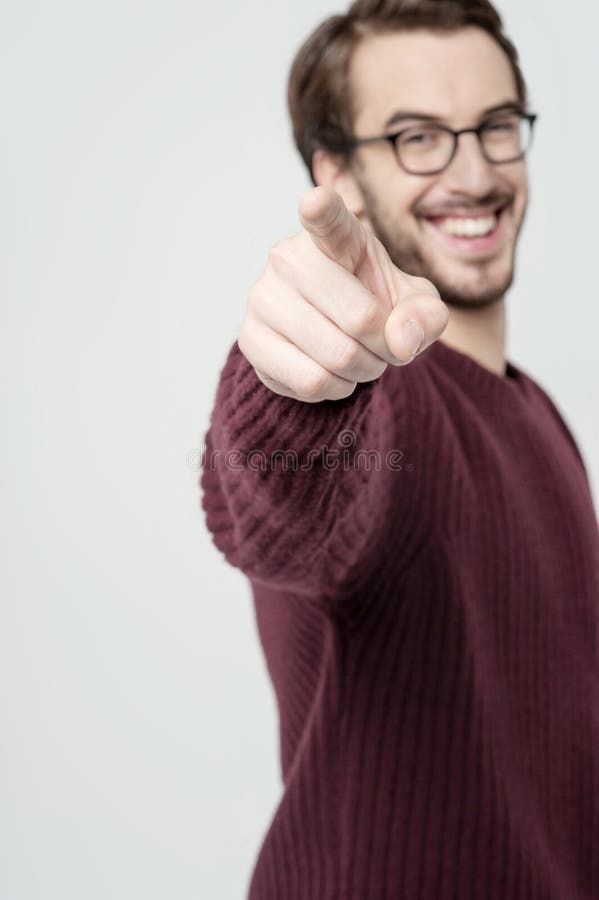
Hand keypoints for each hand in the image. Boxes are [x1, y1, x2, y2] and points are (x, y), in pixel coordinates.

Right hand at [238, 185, 448, 401]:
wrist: (331, 339)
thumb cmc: (373, 307)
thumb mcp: (414, 305)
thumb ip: (425, 315)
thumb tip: (400, 341)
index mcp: (334, 236)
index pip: (327, 220)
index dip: (322, 210)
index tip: (316, 202)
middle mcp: (288, 258)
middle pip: (359, 318)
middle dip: (385, 347)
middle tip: (382, 346)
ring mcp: (263, 298)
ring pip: (336, 356)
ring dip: (363, 371)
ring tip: (359, 359)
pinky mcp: (250, 339)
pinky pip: (311, 381)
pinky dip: (337, 388)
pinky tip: (333, 374)